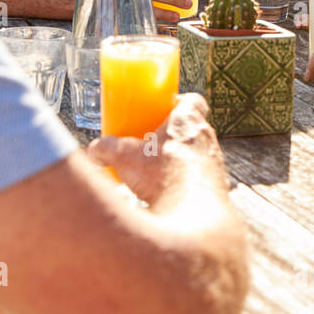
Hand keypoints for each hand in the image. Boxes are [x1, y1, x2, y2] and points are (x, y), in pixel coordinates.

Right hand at [87, 93, 225, 205]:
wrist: (193, 213)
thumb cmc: (164, 177)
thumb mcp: (125, 158)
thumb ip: (107, 149)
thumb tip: (95, 150)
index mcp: (188, 121)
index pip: (194, 101)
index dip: (180, 103)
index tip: (165, 110)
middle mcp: (207, 137)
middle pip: (194, 127)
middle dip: (175, 134)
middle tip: (154, 143)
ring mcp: (215, 161)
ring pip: (199, 152)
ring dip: (183, 159)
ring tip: (160, 172)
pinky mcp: (218, 185)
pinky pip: (203, 177)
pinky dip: (189, 182)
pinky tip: (171, 193)